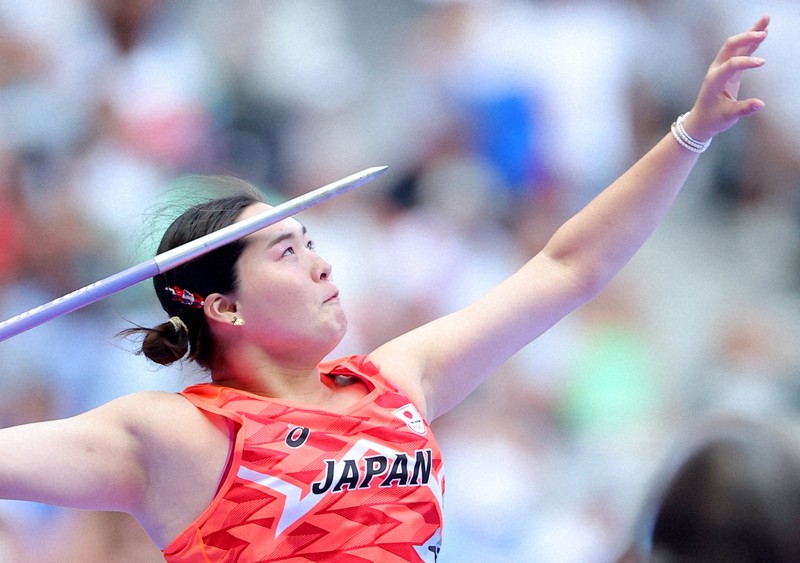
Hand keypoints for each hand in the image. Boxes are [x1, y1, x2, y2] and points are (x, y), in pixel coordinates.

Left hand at [683, 14, 768, 141]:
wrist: (701, 120)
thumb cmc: (712, 119)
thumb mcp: (728, 116)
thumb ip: (743, 109)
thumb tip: (760, 104)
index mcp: (714, 81)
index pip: (731, 65)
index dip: (746, 62)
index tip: (763, 62)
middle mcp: (716, 70)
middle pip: (730, 47)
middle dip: (746, 37)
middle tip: (763, 32)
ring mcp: (722, 68)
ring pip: (736, 46)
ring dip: (750, 33)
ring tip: (765, 20)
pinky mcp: (729, 69)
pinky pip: (740, 52)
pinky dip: (751, 43)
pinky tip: (762, 33)